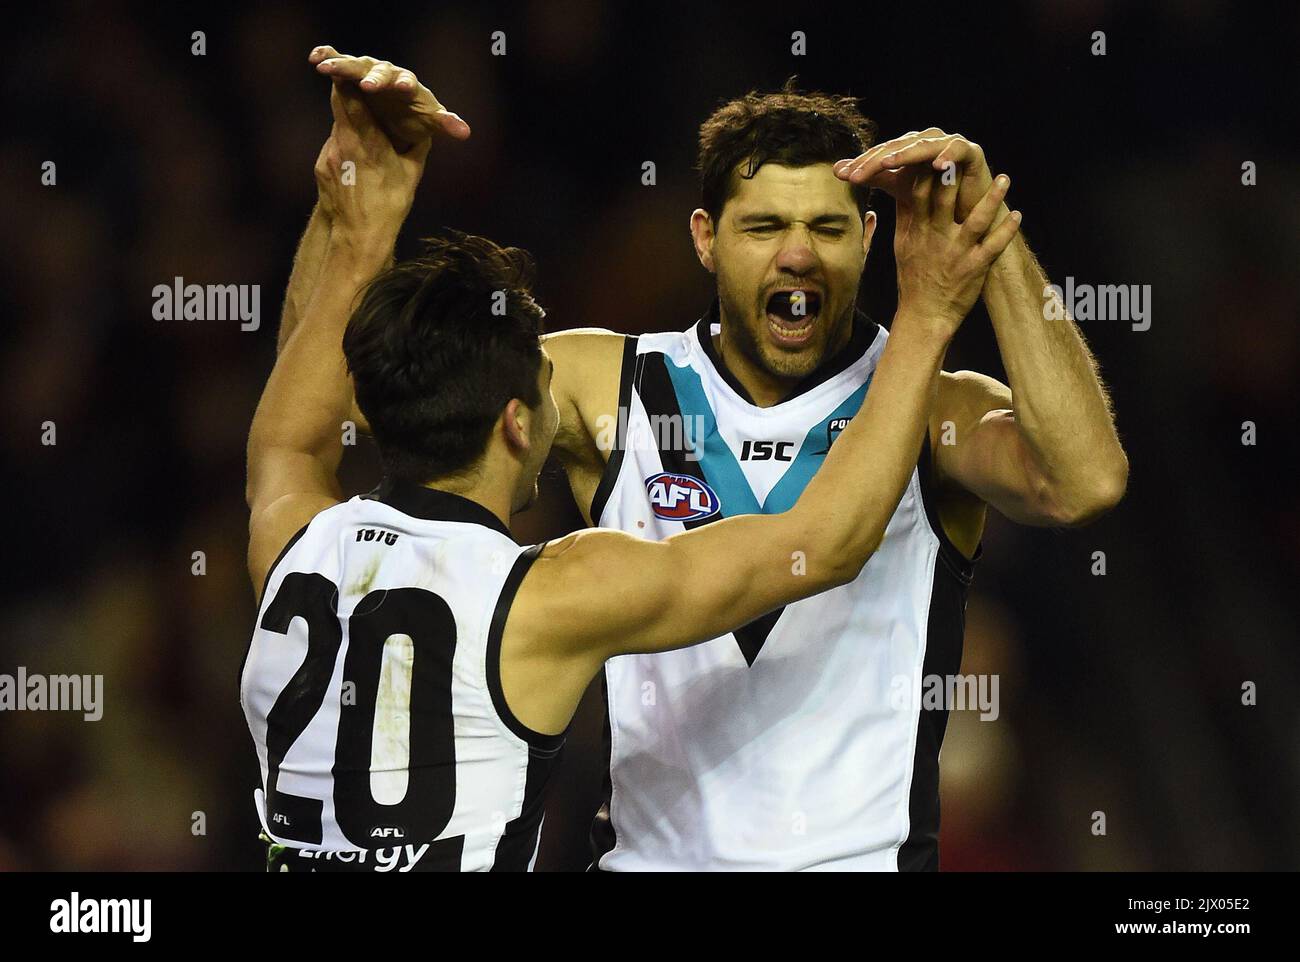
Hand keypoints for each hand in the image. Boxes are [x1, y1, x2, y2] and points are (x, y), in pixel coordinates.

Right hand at [309, 45, 469, 151]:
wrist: (397, 111)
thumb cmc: (415, 116)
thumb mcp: (430, 122)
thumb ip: (445, 124)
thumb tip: (465, 132)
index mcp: (407, 85)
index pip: (407, 82)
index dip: (404, 84)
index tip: (402, 88)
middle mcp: (387, 73)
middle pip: (378, 71)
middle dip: (372, 77)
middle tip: (366, 85)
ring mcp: (367, 71)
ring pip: (354, 65)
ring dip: (341, 65)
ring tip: (324, 67)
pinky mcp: (350, 73)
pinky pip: (338, 61)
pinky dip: (328, 56)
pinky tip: (316, 57)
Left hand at [313, 82, 429, 247]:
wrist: (359, 235)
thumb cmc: (390, 205)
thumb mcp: (412, 174)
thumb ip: (417, 147)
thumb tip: (427, 130)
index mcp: (368, 141)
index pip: (351, 97)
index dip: (351, 80)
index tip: (355, 71)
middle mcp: (343, 143)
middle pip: (340, 104)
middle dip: (349, 93)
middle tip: (361, 87)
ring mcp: (329, 154)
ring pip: (337, 125)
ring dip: (350, 123)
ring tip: (366, 132)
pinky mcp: (321, 166)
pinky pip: (334, 145)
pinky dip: (346, 145)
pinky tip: (357, 160)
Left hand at [835, 128, 1002, 227]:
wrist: (967, 216)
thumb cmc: (933, 201)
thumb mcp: (900, 189)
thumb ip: (874, 177)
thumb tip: (838, 170)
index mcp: (909, 147)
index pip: (881, 153)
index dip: (862, 163)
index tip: (841, 175)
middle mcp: (928, 140)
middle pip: (898, 147)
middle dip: (876, 160)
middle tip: (857, 174)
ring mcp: (949, 143)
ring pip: (924, 145)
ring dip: (907, 153)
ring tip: (889, 163)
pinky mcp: (972, 151)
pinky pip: (958, 150)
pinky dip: (947, 155)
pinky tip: (937, 165)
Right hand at [892, 165, 1020, 337]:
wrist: (924, 316)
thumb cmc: (913, 278)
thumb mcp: (902, 245)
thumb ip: (906, 216)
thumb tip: (903, 186)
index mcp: (917, 229)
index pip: (919, 191)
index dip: (927, 168)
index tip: (938, 149)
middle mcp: (936, 237)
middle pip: (945, 198)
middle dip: (955, 174)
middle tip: (966, 152)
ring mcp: (957, 252)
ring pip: (976, 219)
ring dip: (993, 198)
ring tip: (1005, 179)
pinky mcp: (975, 267)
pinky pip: (994, 245)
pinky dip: (1007, 230)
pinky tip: (1018, 215)